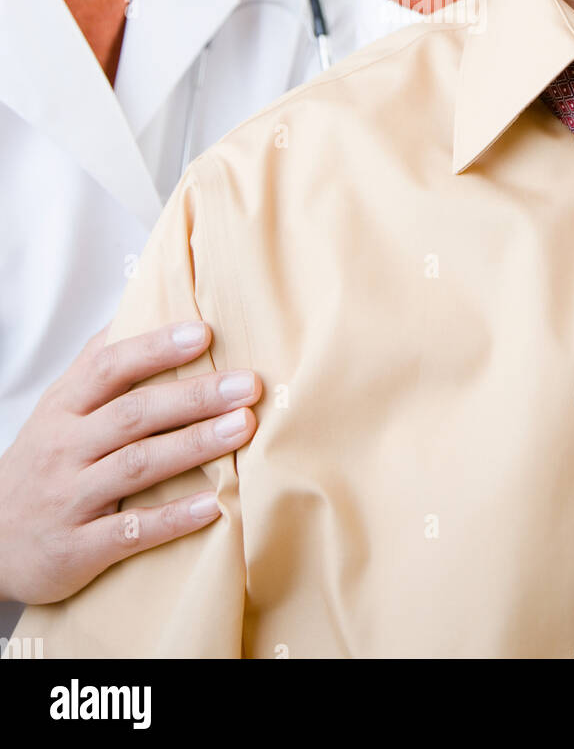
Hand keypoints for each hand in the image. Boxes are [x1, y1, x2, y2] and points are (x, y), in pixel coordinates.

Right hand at [0, 320, 260, 603]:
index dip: (156, 348)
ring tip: (243, 427)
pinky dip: (172, 519)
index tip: (205, 333)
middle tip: (248, 384)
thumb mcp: (58, 408)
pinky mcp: (77, 549)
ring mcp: (70, 499)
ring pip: (136, 467)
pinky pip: (129, 532)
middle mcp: (64, 449)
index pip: (109, 367)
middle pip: (133, 414)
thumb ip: (98, 363)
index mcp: (63, 408)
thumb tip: (143, 306)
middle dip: (194, 397)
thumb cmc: (43, 461)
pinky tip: (214, 506)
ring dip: (194, 446)